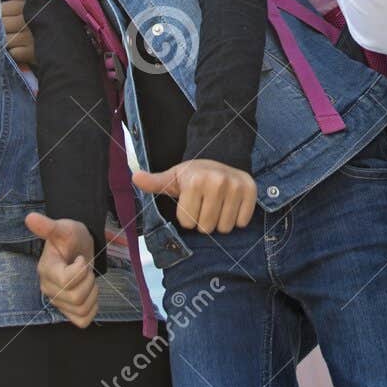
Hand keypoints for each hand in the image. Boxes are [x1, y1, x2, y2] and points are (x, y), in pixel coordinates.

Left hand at [0, 0, 34, 67]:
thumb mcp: (27, 4)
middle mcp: (28, 20)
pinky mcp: (32, 52)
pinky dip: (12, 54)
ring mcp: (30, 37)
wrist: (62, 41)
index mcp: (25, 7)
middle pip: (1, 25)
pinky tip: (16, 51)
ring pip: (5, 39)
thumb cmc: (39, 19)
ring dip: (4, 42)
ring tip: (6, 42)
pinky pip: (13, 53)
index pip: (2, 10)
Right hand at [24, 213, 97, 327]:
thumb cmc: (70, 237)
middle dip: (89, 280)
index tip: (79, 258)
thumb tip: (30, 218)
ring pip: (82, 309)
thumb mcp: (63, 228)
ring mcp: (57, 301)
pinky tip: (89, 294)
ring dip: (92, 293)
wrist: (76, 247)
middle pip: (77, 297)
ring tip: (87, 279)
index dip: (80, 269)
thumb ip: (48, 226)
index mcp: (46, 270)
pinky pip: (82, 320)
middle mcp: (48, 288)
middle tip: (85, 268)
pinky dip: (91, 308)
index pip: (66, 281)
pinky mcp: (67, 310)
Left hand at [131, 159, 255, 234]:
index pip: (188, 223)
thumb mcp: (173, 178)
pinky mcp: (251, 191)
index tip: (191, 202)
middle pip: (206, 228)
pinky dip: (236, 218)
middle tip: (205, 205)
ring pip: (225, 228)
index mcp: (196, 181)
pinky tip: (231, 205)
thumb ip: (155, 182)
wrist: (222, 158)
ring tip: (217, 205)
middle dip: (203, 221)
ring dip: (220, 222)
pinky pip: (241, 222)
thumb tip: (136, 178)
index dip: (187, 216)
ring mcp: (236, 186)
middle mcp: (218, 182)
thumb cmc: (193, 175)